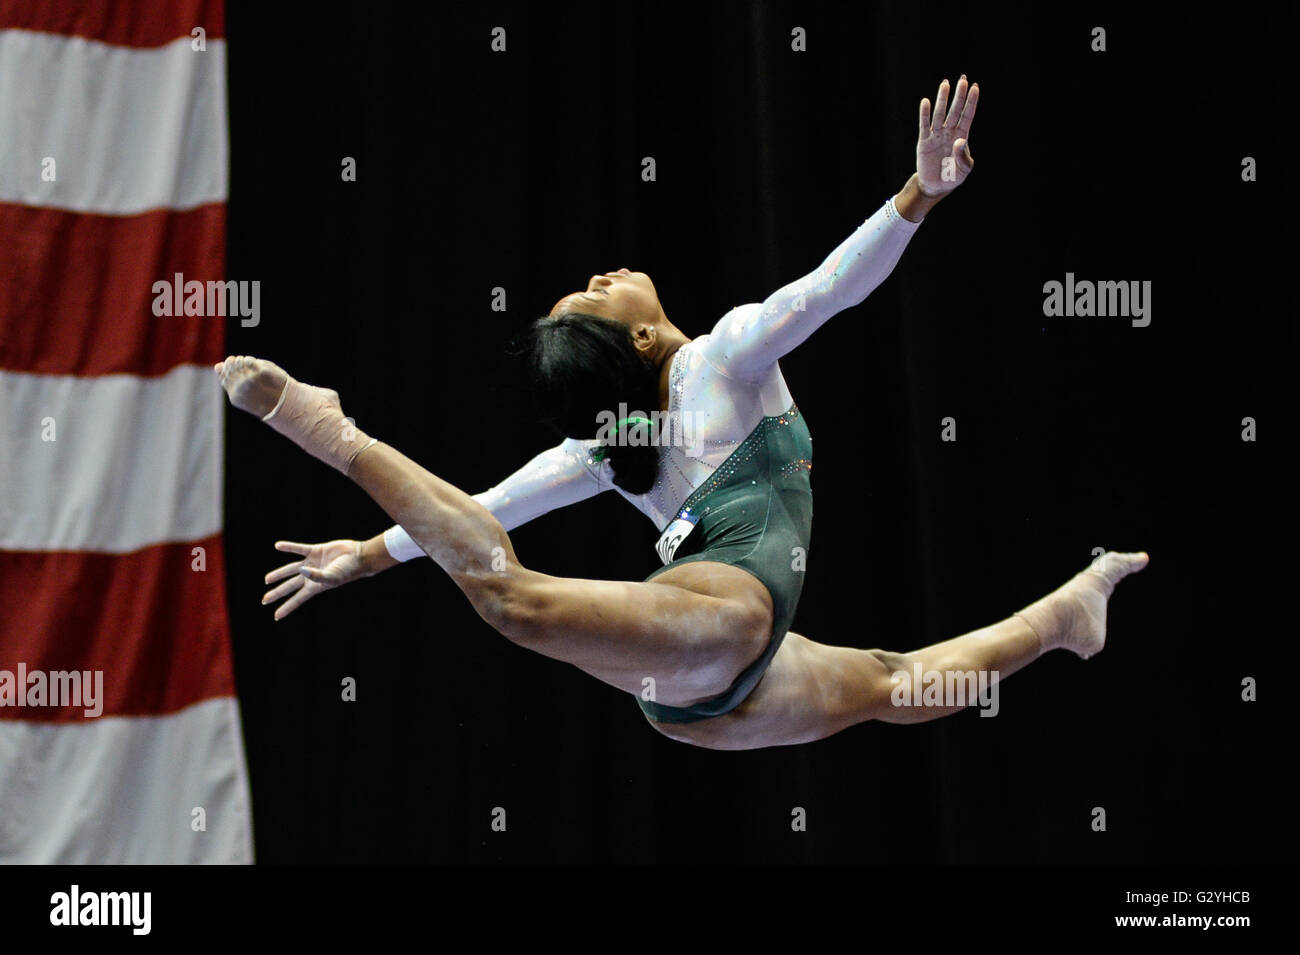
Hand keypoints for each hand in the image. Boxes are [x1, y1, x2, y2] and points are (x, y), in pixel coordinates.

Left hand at [262, 539, 369, 619]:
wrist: (358, 556)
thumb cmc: (348, 571)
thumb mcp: (332, 577)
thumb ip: (316, 576)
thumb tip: (301, 571)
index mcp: (314, 586)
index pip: (297, 599)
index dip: (286, 608)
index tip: (276, 617)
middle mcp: (311, 576)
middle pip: (290, 586)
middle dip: (277, 593)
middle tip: (264, 600)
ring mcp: (312, 563)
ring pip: (291, 570)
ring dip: (279, 574)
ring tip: (267, 580)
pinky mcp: (315, 551)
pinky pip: (299, 549)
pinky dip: (288, 547)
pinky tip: (278, 546)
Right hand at [917, 74, 977, 196]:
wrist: (935, 186)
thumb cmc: (952, 177)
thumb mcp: (963, 170)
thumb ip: (963, 157)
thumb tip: (960, 140)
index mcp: (961, 137)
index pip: (967, 115)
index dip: (971, 102)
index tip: (975, 87)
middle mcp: (949, 133)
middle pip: (955, 110)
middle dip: (959, 95)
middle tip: (962, 80)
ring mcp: (936, 136)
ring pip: (940, 114)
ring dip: (942, 100)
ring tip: (945, 84)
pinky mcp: (924, 142)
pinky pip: (924, 125)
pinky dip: (925, 114)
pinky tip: (925, 102)